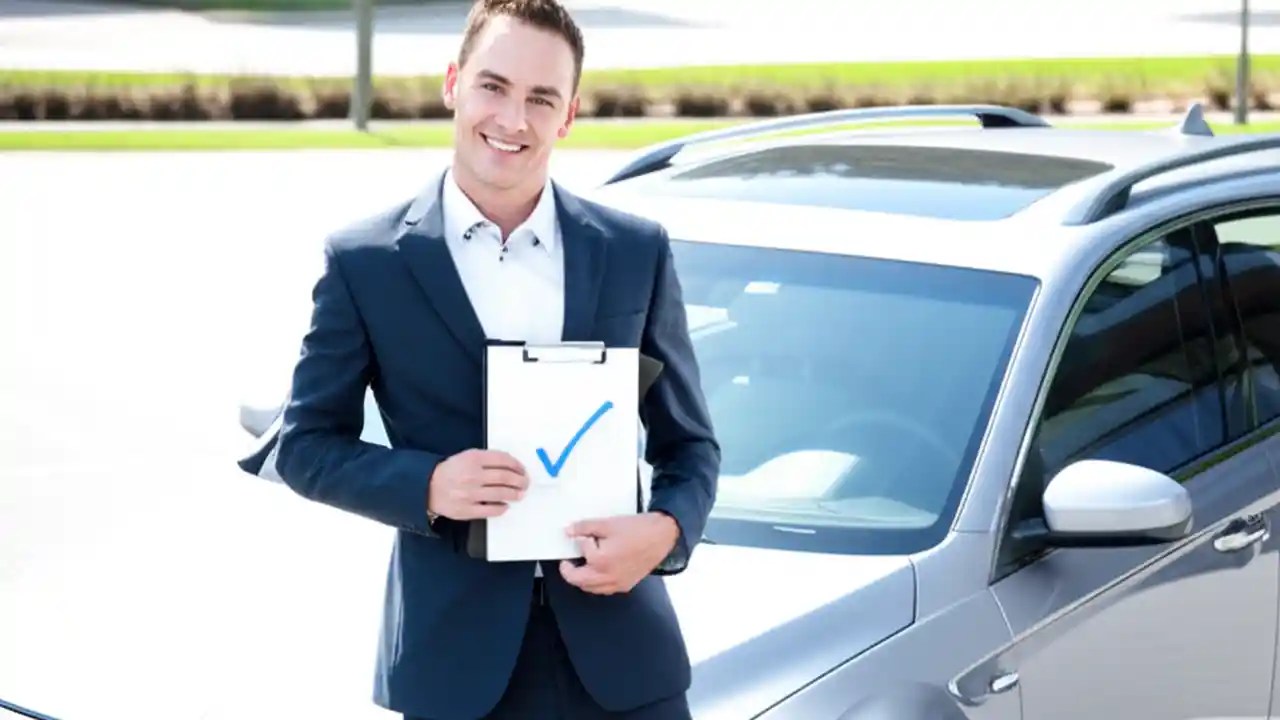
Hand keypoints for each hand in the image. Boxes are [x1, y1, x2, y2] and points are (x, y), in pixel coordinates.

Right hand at [427, 449, 528, 520]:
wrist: (428, 487)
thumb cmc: (450, 471)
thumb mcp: (467, 456)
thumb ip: (487, 459)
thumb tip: (512, 466)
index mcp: (473, 459)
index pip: (503, 460)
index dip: (517, 465)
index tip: (522, 469)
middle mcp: (472, 475)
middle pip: (505, 477)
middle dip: (520, 481)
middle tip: (525, 483)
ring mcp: (470, 494)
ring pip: (501, 494)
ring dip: (515, 494)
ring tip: (519, 494)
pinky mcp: (467, 510)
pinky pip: (491, 510)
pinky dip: (502, 508)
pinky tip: (505, 505)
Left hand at [559, 513, 679, 594]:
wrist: (663, 536)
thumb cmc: (640, 530)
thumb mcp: (608, 523)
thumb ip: (585, 527)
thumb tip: (570, 531)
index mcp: (601, 561)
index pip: (581, 552)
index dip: (581, 541)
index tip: (581, 535)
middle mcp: (608, 577)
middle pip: (578, 580)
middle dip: (570, 571)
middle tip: (568, 561)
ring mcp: (617, 583)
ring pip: (590, 588)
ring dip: (582, 579)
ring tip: (582, 564)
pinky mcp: (626, 585)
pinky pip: (604, 589)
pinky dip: (596, 583)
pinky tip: (598, 571)